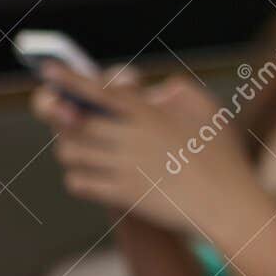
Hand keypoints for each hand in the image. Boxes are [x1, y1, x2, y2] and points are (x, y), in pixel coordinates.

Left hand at [33, 63, 272, 239]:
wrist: (228, 205)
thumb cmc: (224, 157)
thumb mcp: (210, 112)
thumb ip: (181, 91)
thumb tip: (155, 89)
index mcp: (151, 114)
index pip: (100, 91)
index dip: (70, 78)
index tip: (47, 70)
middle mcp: (132, 138)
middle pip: (75, 121)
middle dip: (62, 118)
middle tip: (63, 117)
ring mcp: (125, 167)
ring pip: (71, 152)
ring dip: (71, 148)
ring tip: (82, 149)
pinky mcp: (122, 195)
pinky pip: (79, 183)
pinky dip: (78, 177)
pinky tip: (91, 176)